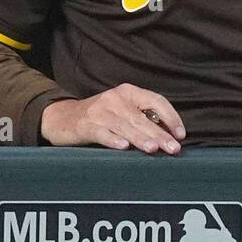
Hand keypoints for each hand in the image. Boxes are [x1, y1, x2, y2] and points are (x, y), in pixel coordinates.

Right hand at [40, 84, 185, 152]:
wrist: (61, 118)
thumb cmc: (100, 117)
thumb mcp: (122, 110)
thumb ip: (142, 119)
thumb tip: (169, 135)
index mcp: (128, 92)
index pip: (155, 100)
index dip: (170, 117)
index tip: (181, 135)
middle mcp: (115, 98)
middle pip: (142, 117)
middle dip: (159, 134)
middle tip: (173, 149)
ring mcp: (99, 111)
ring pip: (124, 126)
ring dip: (140, 138)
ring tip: (153, 149)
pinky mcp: (85, 125)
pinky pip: (102, 133)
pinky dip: (113, 140)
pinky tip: (123, 147)